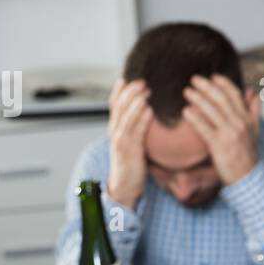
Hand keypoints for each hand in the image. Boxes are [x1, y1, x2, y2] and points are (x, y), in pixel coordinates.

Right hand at [106, 77, 152, 206]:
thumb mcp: (131, 143)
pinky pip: (136, 132)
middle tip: (142, 81)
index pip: (113, 105)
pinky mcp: (128, 151)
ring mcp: (120, 141)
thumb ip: (136, 128)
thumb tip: (150, 113)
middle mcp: (114, 132)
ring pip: (126, 117)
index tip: (125, 78)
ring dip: (136, 102)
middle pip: (119, 107)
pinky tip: (150, 110)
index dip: (118, 91)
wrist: (124, 186)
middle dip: (129, 92)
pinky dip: (142, 120)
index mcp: (114, 129)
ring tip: (146, 90)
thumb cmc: (131, 164)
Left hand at [181, 74, 260, 184]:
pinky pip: (205, 129)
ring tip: (187, 92)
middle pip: (222, 99)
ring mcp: (229, 134)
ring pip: (213, 111)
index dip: (224, 84)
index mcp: (247, 118)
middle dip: (207, 87)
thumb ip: (253, 110)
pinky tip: (186, 111)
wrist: (247, 176)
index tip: (212, 76)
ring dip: (199, 99)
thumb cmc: (248, 153)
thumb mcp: (255, 129)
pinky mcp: (219, 145)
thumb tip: (253, 91)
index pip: (235, 95)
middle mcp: (239, 123)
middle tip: (194, 79)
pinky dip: (195, 118)